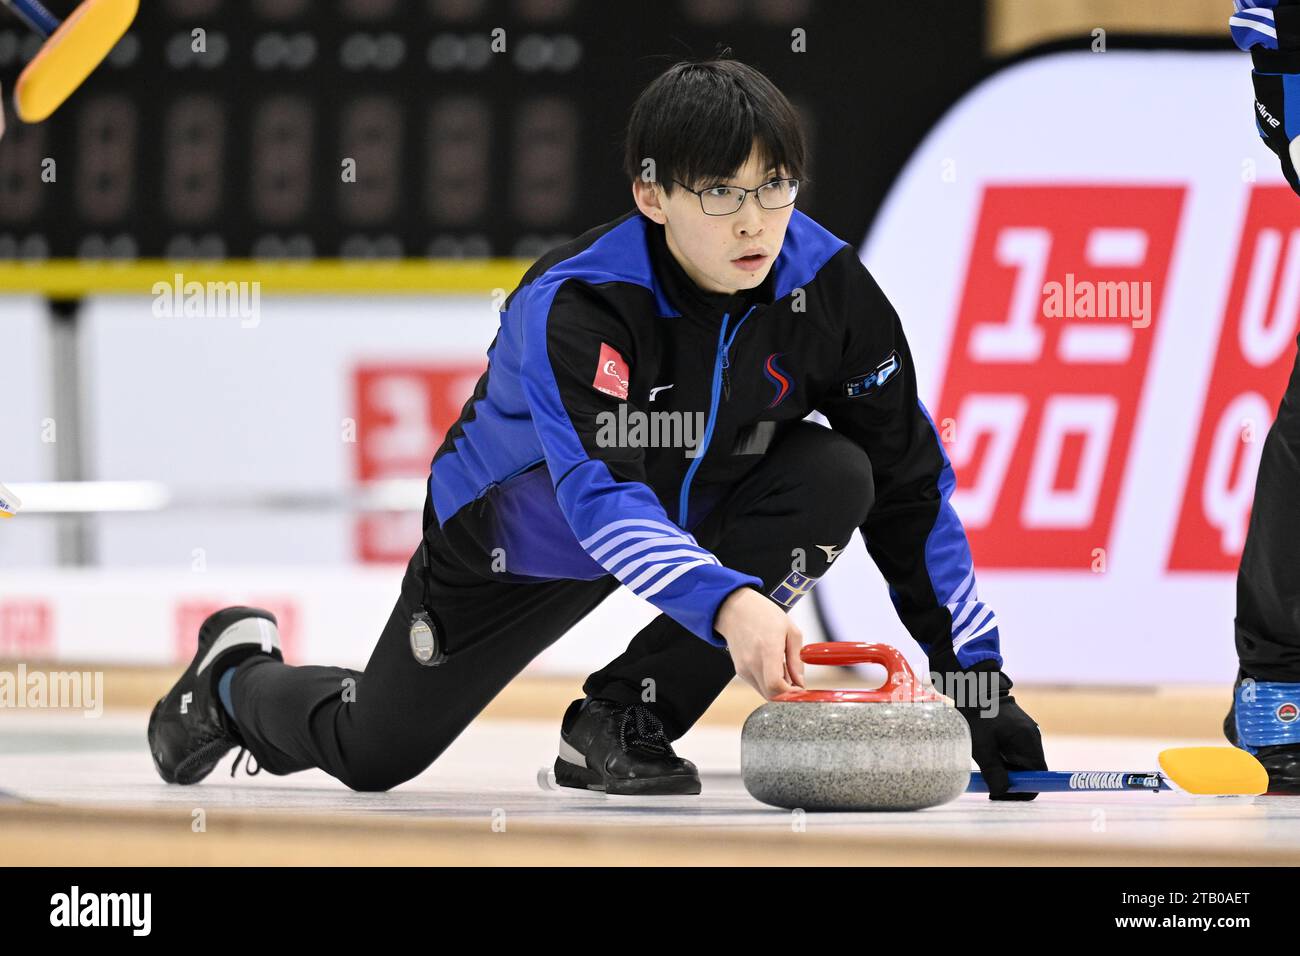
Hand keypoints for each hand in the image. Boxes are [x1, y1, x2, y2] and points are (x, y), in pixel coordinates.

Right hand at [714, 586, 804, 698]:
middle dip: (787, 693)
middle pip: (771, 695)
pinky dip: (768, 682)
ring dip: (778, 688)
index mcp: (767, 650)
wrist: (736, 608)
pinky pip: (758, 684)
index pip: (776, 686)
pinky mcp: (740, 670)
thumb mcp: (790, 631)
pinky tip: (773, 666)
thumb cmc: (763, 614)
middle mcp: (752, 662)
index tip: (801, 689)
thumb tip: (800, 682)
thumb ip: (796, 660)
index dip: (791, 694)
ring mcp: (744, 668)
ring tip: (784, 668)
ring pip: (764, 692)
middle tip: (797, 681)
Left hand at [933, 660, 1046, 799]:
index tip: (1002, 795)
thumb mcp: (982, 746)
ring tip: (985, 769)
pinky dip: (1002, 761)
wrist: (974, 688)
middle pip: (1028, 772)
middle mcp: (1032, 740)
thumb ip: (994, 771)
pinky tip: (987, 758)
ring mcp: (1025, 735)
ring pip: (1019, 764)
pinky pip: (1013, 754)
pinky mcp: (1016, 733)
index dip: (1023, 790)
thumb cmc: (978, 715)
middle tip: (989, 786)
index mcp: (1029, 742)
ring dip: (1005, 772)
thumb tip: (1001, 794)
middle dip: (1011, 783)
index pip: (1039, 777)